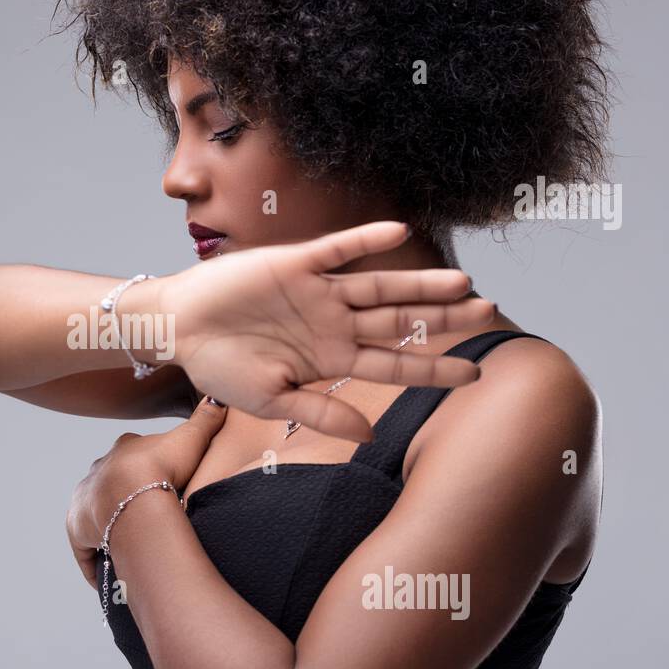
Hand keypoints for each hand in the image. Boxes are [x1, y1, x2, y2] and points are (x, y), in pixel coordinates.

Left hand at [65, 396, 226, 587]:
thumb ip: (206, 418)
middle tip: (150, 517)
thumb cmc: (166, 466)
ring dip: (112, 525)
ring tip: (134, 543)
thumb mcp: (193, 438)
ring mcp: (85, 498)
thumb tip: (220, 398)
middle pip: (113, 484)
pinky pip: (85, 547)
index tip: (164, 485)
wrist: (135, 494)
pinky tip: (112, 571)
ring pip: (98, 512)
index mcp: (123, 449)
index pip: (135, 457)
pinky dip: (96, 559)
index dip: (150, 470)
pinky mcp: (77, 527)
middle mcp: (98, 471)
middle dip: (128, 498)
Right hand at [160, 220, 495, 440]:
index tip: (476, 374)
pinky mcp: (296, 262)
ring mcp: (318, 292)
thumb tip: (369, 436)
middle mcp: (333, 323)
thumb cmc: (219, 367)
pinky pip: (339, 249)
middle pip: (399, 320)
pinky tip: (399, 233)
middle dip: (442, 319)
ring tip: (463, 282)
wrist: (179, 327)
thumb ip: (320, 411)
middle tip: (488, 312)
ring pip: (380, 285)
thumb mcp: (270, 400)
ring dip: (419, 284)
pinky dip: (366, 240)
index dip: (434, 369)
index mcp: (331, 359)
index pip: (395, 365)